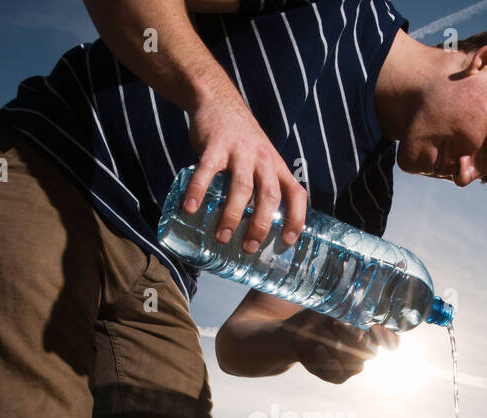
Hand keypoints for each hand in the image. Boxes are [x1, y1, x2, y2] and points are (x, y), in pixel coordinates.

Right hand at [183, 97, 308, 253]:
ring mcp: (240, 151)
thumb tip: (250, 231)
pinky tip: (190, 209)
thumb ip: (259, 188)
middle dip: (261, 225)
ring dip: (232, 215)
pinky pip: (207, 171)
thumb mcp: (261, 159)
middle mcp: (263, 159)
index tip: (288, 241)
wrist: (218, 101)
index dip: (296, 218)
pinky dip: (198, 190)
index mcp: (277, 166)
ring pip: (242, 187)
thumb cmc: (241, 142)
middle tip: (248, 248)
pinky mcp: (215, 144)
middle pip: (269, 195)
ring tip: (221, 237)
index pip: (296, 194)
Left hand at [282, 311, 397, 383]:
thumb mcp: (330, 307)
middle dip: (351, 337)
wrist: (294, 334)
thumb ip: (348, 309)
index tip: (376, 329)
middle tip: (334, 322)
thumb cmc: (317, 317)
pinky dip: (327, 360)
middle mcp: (366, 349)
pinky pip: (339, 374)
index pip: (391, 338)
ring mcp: (354, 364)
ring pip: (355, 363)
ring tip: (320, 331)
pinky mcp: (339, 376)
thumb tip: (361, 311)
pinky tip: (318, 349)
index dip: (390, 338)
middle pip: (370, 351)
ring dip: (336, 345)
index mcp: (370, 332)